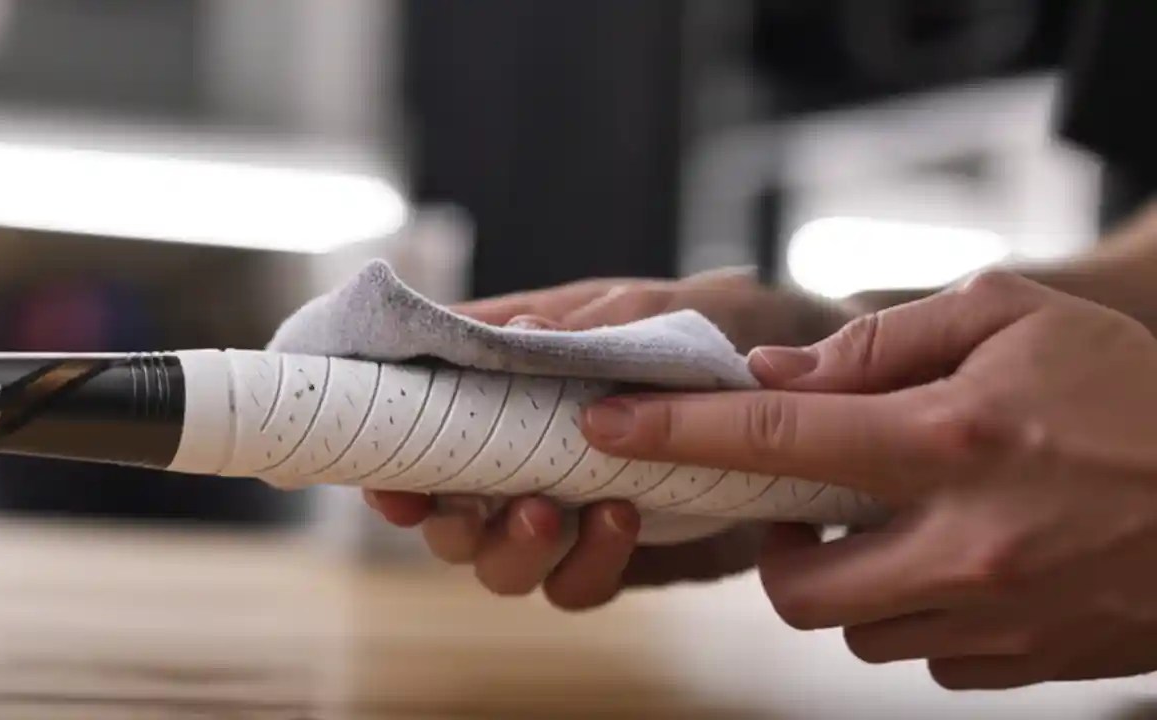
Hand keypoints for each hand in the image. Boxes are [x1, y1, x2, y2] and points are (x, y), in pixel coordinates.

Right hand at [366, 269, 855, 608]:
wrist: (830, 387)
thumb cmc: (737, 324)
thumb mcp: (659, 306)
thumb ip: (586, 327)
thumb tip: (516, 334)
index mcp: (518, 381)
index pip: (428, 421)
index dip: (394, 453)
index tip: (384, 473)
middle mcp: (533, 448)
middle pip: (447, 509)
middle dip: (445, 518)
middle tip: (468, 504)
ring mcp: (574, 503)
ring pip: (500, 559)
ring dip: (510, 547)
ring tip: (553, 513)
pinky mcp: (620, 549)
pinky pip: (576, 584)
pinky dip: (585, 566)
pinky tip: (620, 522)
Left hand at [580, 271, 1156, 687]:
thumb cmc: (1130, 388)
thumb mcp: (1014, 317)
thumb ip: (888, 343)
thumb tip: (783, 373)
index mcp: (949, 442)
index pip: (775, 439)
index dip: (675, 433)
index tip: (604, 426)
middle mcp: (961, 545)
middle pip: (791, 582)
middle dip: (778, 546)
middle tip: (810, 500)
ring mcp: (994, 619)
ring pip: (853, 629)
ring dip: (849, 578)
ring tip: (899, 523)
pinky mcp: (1025, 665)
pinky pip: (922, 656)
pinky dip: (915, 612)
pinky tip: (961, 562)